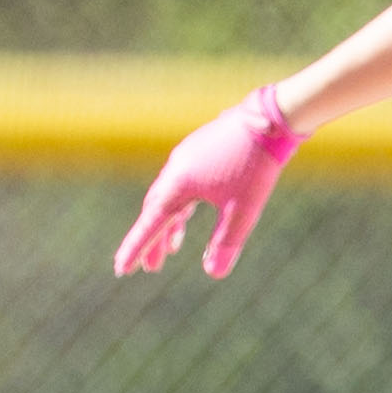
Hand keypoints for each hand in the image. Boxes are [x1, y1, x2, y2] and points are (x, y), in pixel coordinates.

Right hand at [110, 84, 302, 278]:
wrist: (270, 119)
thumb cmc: (255, 164)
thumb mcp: (243, 210)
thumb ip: (226, 242)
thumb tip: (213, 273)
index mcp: (179, 183)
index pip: (151, 224)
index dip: (136, 248)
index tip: (121, 269)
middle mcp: (176, 169)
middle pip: (155, 211)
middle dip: (151, 240)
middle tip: (148, 267)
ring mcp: (186, 157)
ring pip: (168, 197)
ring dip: (167, 224)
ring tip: (171, 249)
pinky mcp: (199, 151)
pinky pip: (181, 185)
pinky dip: (181, 206)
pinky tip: (188, 215)